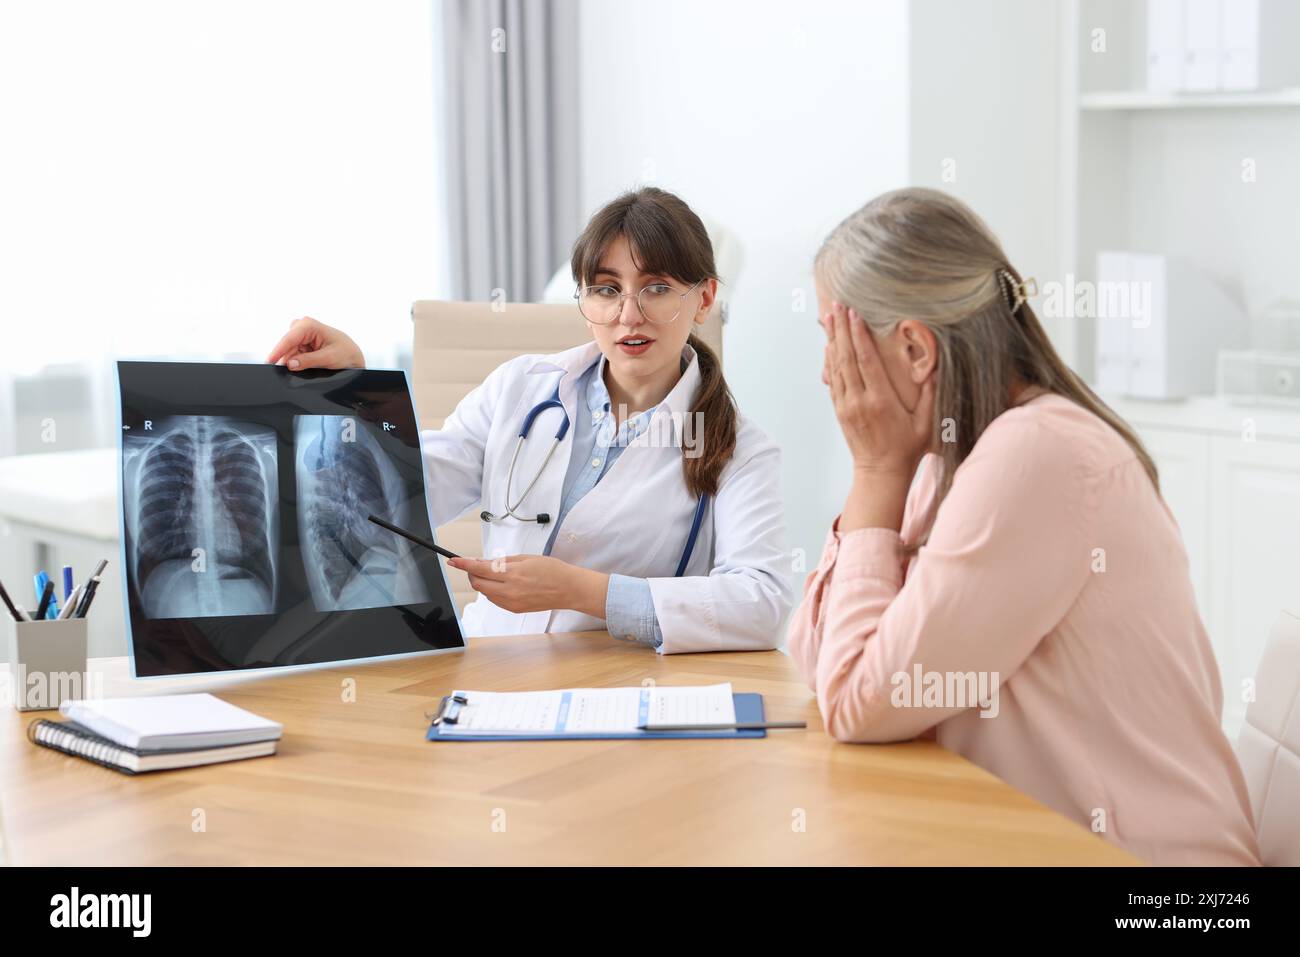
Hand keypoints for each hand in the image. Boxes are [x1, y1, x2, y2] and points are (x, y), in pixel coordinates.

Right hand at [266, 316, 365, 370]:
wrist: (354, 357)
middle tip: (288, 372)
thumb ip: (309, 361)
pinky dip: (296, 363)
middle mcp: (303, 328)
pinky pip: (292, 356)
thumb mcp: (329, 358)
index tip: (270, 362)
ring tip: (309, 368)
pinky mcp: (302, 345)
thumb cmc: (346, 352)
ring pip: (288, 352)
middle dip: (286, 359)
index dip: (278, 351)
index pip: (289, 339)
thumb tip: (290, 364)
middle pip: (286, 346)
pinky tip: (304, 367)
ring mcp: (301, 337)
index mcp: (309, 325)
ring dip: (293, 363)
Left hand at [447, 554, 609, 616]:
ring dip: (483, 583)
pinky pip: (495, 600)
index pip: (480, 568)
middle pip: (478, 584)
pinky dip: (492, 591)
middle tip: (476, 565)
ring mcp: (511, 602)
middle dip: (472, 573)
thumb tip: (484, 562)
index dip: (463, 564)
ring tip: (495, 574)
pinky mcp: (514, 609)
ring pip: (485, 593)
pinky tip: (503, 584)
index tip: (453, 561)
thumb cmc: (552, 570)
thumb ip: (502, 561)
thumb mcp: (526, 558)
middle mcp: (509, 590)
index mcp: (513, 573)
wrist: (568, 589)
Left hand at [824, 302, 934, 477]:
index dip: (859, 336)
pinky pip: (833, 380)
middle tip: (837, 305)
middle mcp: (859, 401)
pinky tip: (828, 345)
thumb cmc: (907, 448)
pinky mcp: (840, 410)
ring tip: (828, 317)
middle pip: (846, 358)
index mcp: (880, 401)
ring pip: (836, 366)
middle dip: (841, 329)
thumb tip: (937, 368)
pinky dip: (829, 360)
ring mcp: (846, 406)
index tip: (855, 315)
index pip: (866, 361)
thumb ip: (930, 395)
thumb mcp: (925, 424)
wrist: (880, 472)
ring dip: (832, 340)